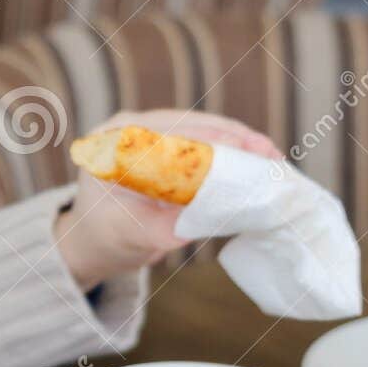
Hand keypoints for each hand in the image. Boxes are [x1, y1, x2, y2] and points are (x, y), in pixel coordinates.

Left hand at [54, 110, 282, 289]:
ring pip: (203, 129)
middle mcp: (131, 128)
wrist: (95, 243)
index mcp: (112, 141)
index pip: (166, 131)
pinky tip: (259, 161)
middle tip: (269, 152)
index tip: (242, 147)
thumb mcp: (129, 236)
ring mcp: (150, 133)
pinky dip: (232, 152)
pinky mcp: (169, 145)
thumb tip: (199, 222)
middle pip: (191, 124)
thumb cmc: (106, 239)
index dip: (209, 138)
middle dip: (234, 137)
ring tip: (272, 157)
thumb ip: (159, 227)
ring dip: (240, 142)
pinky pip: (205, 142)